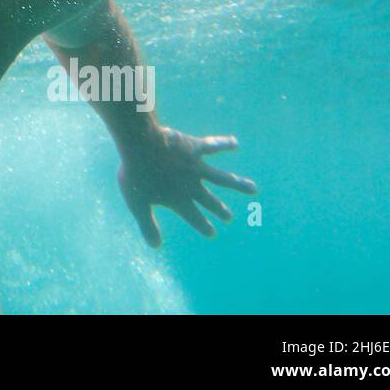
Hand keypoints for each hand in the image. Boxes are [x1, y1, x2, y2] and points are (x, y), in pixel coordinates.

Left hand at [117, 126, 256, 246]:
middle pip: (209, 200)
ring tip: (254, 189)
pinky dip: (224, 144)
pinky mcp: (194, 147)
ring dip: (238, 184)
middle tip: (228, 216)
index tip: (211, 233)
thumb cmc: (136, 174)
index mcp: (178, 199)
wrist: (140, 145)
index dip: (202, 226)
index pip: (194, 217)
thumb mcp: (137, 203)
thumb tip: (155, 246)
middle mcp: (191, 185)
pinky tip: (234, 143)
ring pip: (222, 178)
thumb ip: (147, 225)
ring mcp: (195, 167)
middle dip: (218, 209)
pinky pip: (213, 145)